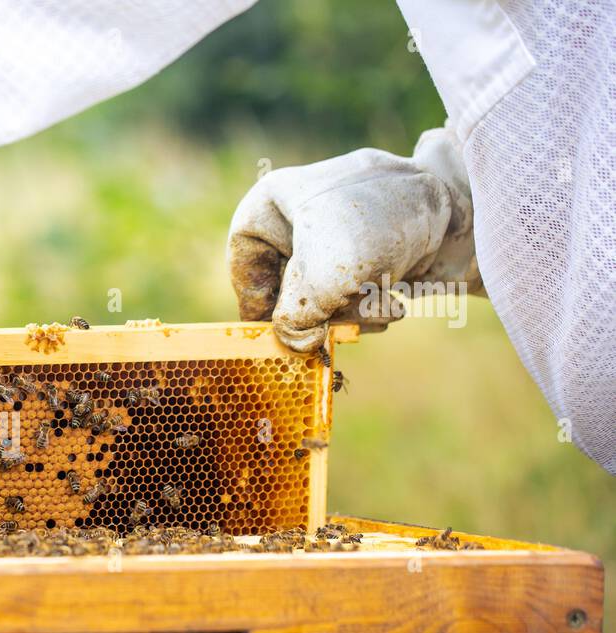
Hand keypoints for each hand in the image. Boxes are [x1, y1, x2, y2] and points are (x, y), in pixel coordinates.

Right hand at [227, 126, 480, 352]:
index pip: (245, 259)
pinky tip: (393, 302)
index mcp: (276, 203)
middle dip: (315, 312)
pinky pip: (352, 296)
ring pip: (321, 297)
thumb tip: (291, 344)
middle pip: (286, 285)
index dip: (256, 299)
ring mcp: (339, 236)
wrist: (472, 209)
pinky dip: (369, 307)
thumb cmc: (384, 226)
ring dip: (348, 314)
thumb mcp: (325, 277)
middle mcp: (302, 216)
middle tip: (334, 328)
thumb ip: (293, 318)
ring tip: (379, 306)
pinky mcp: (371, 255)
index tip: (272, 330)